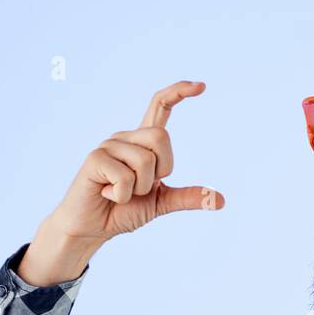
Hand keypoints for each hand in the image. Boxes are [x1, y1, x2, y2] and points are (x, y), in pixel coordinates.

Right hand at [47, 80, 225, 243]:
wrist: (92, 228)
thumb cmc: (123, 211)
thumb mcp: (160, 203)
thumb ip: (187, 197)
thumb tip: (220, 201)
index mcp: (142, 143)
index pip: (160, 107)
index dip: (178, 93)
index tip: (202, 86)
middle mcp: (126, 138)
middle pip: (161, 137)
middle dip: (161, 170)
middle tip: (142, 187)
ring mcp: (109, 146)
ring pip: (145, 161)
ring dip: (140, 188)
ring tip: (122, 193)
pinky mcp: (94, 159)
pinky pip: (125, 177)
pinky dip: (122, 195)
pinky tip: (108, 195)